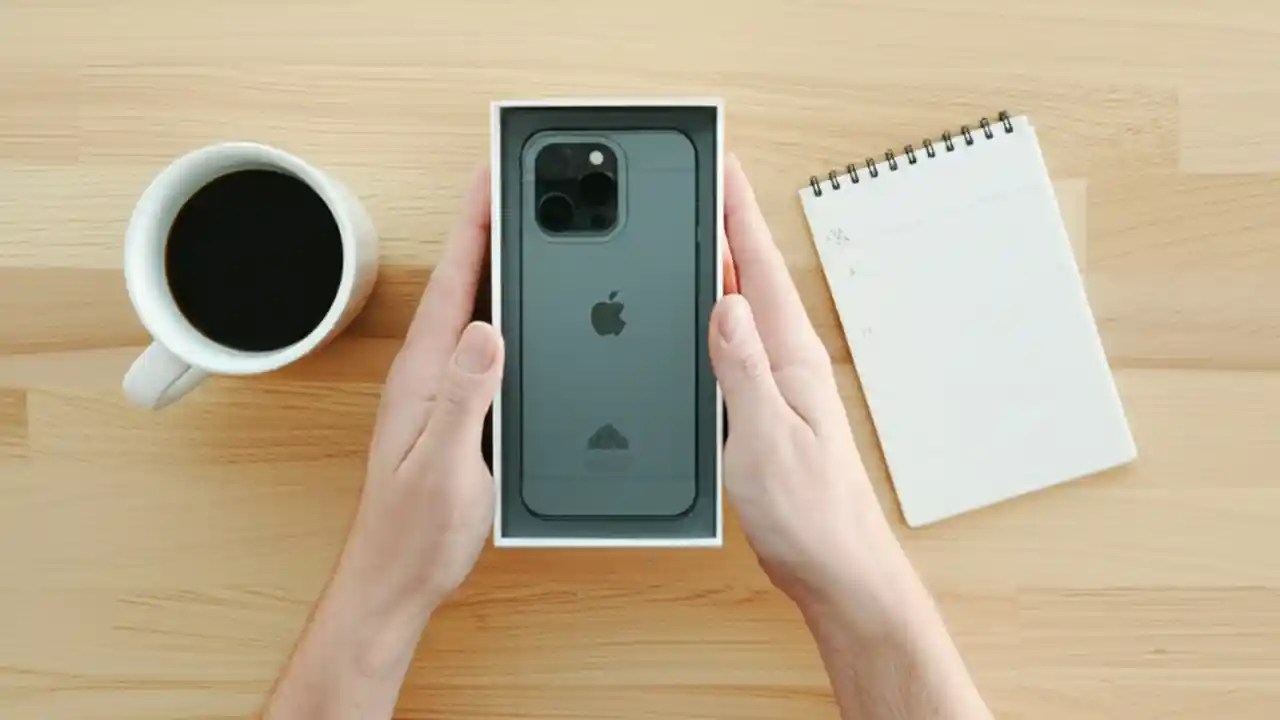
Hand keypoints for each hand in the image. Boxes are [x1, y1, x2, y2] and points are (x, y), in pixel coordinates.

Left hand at [334, 166, 499, 627]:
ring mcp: (437, 392)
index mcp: (423, 377)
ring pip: (470, 311)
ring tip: (516, 225)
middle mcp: (426, 375)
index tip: (491, 178)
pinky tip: (515, 309)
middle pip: (461, 285)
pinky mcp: (450, 412)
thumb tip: (485, 332)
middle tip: (511, 183)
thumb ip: (463, 399)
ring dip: (491, 265)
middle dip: (485, 228)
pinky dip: (498, 312)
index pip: (452, 285)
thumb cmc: (414, 534)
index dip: (473, 226)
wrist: (395, 580)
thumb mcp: (444, 466)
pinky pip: (477, 345)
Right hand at [711, 157, 907, 612]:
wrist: (836, 568)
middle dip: (730, 227)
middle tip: (707, 183)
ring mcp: (781, 387)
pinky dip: (722, 318)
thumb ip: (743, 370)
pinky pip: (741, 347)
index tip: (723, 168)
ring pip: (746, 311)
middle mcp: (789, 365)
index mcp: (791, 360)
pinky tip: (709, 317)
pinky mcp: (769, 411)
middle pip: (754, 280)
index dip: (740, 216)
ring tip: (704, 232)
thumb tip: (725, 303)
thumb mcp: (766, 438)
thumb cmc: (811, 514)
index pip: (760, 271)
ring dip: (726, 269)